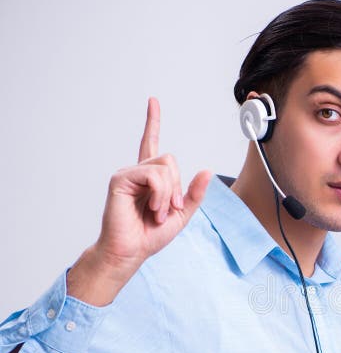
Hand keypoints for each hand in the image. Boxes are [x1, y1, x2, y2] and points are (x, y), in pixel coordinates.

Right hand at [68, 98, 211, 304]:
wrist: (131, 251)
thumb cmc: (150, 235)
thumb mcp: (182, 214)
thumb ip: (195, 194)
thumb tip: (207, 171)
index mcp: (151, 178)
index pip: (151, 143)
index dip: (152, 122)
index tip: (152, 101)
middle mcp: (138, 171)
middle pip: (170, 159)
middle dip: (177, 187)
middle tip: (169, 208)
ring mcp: (128, 174)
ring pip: (164, 167)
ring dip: (168, 193)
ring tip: (156, 212)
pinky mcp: (120, 179)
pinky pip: (153, 175)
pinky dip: (159, 194)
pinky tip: (151, 208)